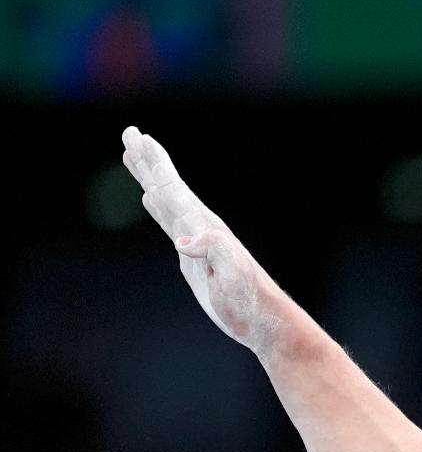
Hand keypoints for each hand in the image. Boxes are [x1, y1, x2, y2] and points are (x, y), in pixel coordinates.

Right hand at [121, 126, 290, 352]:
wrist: (262, 318)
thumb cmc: (249, 298)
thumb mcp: (233, 274)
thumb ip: (213, 250)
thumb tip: (182, 241)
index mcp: (205, 226)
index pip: (174, 188)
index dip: (155, 163)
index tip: (138, 137)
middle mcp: (200, 226)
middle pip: (168, 186)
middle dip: (148, 161)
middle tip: (129, 133)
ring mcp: (196, 239)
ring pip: (166, 200)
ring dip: (149, 178)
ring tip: (132, 156)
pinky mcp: (193, 256)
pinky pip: (170, 222)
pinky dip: (157, 207)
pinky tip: (150, 199)